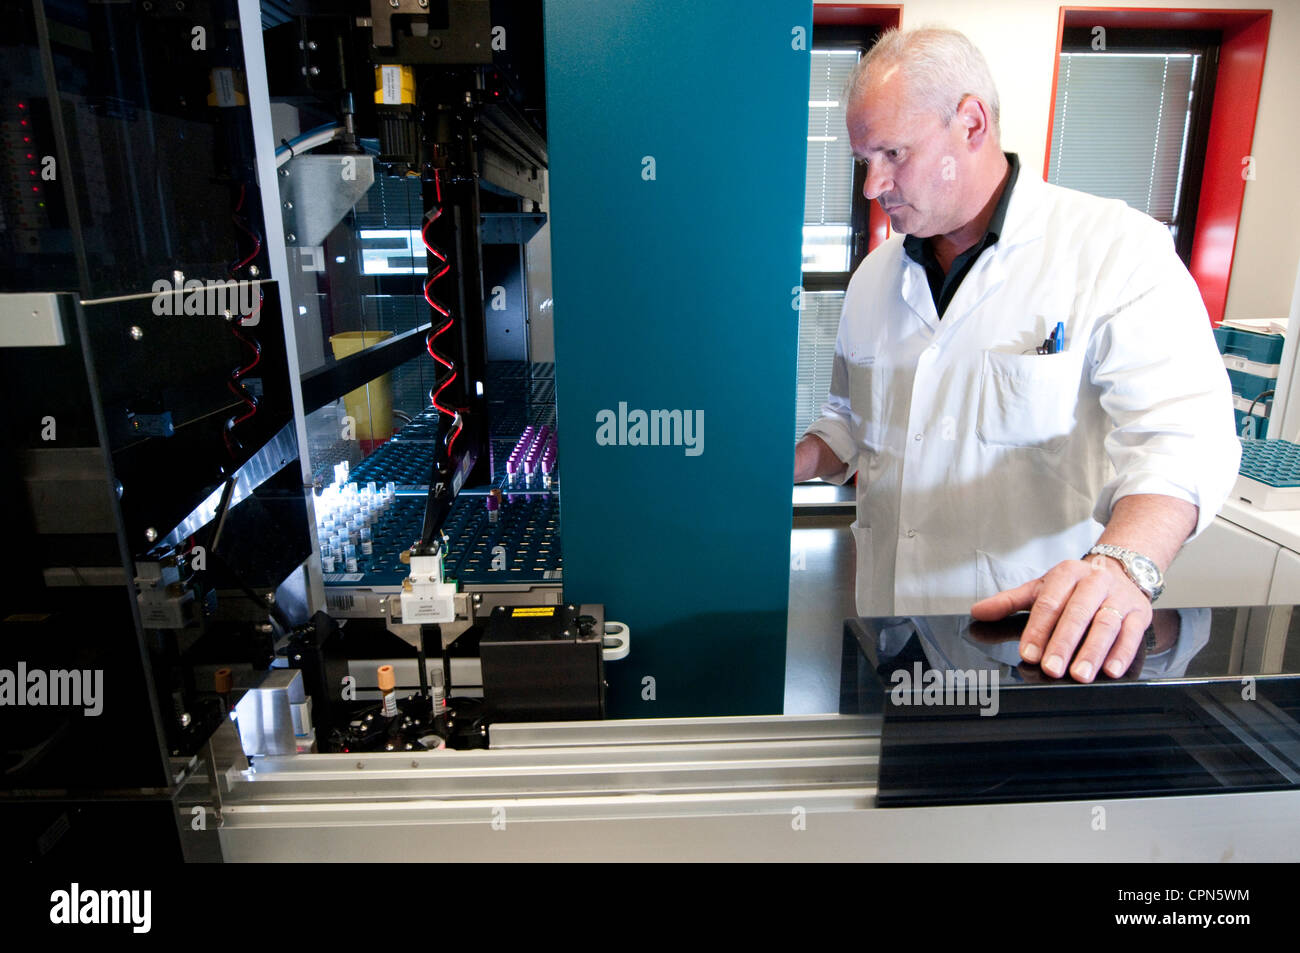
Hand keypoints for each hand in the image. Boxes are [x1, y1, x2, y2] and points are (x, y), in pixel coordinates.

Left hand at [969, 555, 1152, 681]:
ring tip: (1080, 674)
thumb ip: (1009, 601)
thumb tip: (979, 612)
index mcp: (1067, 573)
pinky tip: (1111, 671)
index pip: (1049, 602)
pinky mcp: (1139, 613)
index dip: (1038, 629)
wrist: (1119, 570)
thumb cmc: (1074, 586)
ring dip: (1093, 651)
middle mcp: (1094, 582)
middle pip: (1077, 613)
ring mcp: (1119, 597)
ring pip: (1106, 624)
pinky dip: (1122, 653)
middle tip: (1051, 668)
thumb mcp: (1041, 588)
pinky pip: (1132, 634)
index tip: (1029, 653)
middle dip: (1063, 643)